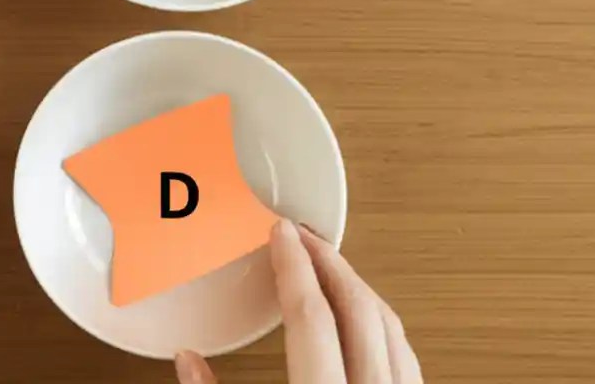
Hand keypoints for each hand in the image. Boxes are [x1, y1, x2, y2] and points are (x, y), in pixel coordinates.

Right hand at [174, 220, 421, 383]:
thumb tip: (187, 361)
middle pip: (359, 310)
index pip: (312, 317)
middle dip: (329, 264)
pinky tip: (363, 317)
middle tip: (303, 237)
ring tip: (329, 267)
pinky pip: (407, 355)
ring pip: (392, 328)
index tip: (281, 232)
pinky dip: (383, 324)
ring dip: (360, 290)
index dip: (294, 268)